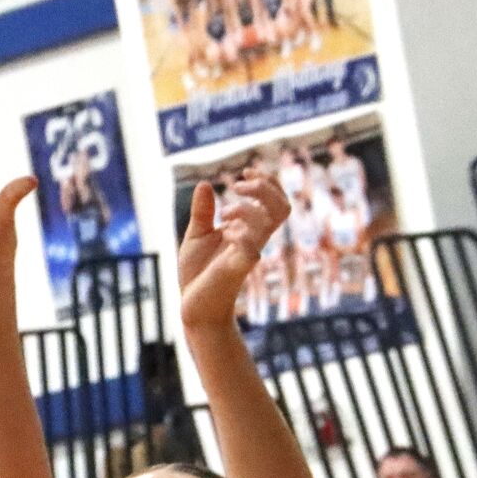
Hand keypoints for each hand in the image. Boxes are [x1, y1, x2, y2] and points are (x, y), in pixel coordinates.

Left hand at [178, 171, 288, 327]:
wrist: (194, 306)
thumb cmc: (199, 273)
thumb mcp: (197, 235)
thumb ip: (203, 211)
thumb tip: (205, 184)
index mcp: (249, 230)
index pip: (275, 202)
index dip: (268, 182)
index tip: (246, 172)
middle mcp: (255, 240)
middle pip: (282, 208)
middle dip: (264, 188)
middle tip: (237, 185)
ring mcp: (249, 253)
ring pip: (268, 222)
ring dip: (247, 208)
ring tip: (224, 212)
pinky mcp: (239, 268)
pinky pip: (252, 246)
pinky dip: (241, 231)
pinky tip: (226, 231)